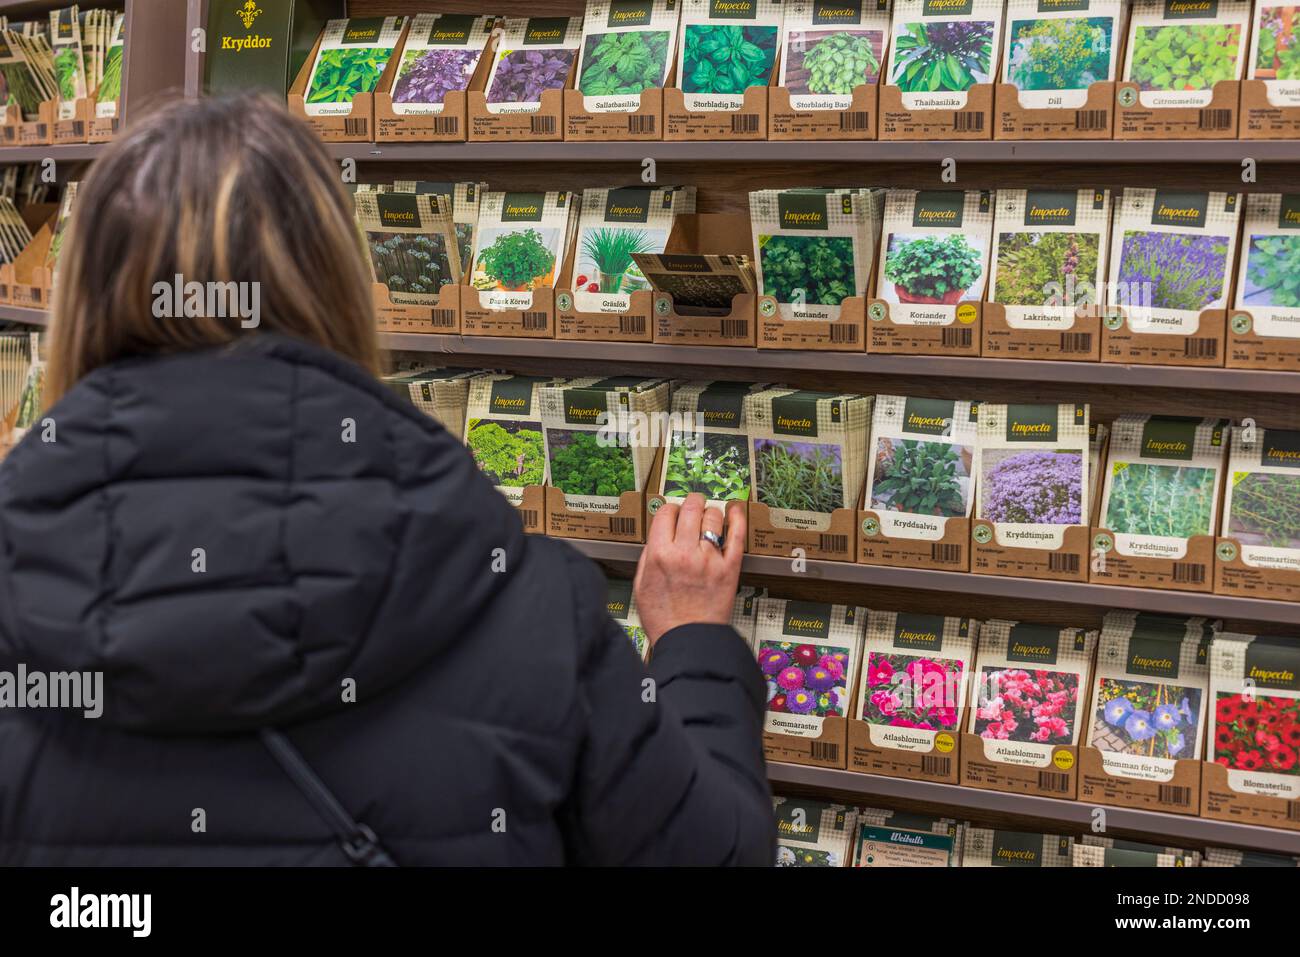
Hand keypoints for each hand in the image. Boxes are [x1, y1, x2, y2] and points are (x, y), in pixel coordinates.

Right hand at [634, 494, 745, 646]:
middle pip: (691, 507)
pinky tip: (735, 510)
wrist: (689, 642)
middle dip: (692, 502)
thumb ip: (648, 556)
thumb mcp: (641, 585)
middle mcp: (684, 553)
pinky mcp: (730, 568)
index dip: (669, 510)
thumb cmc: (664, 619)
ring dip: (710, 513)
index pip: (666, 512)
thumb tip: (658, 536)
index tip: (673, 514)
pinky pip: (737, 535)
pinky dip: (738, 518)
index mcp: (659, 555)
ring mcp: (709, 559)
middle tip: (694, 504)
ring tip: (710, 518)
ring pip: (713, 517)